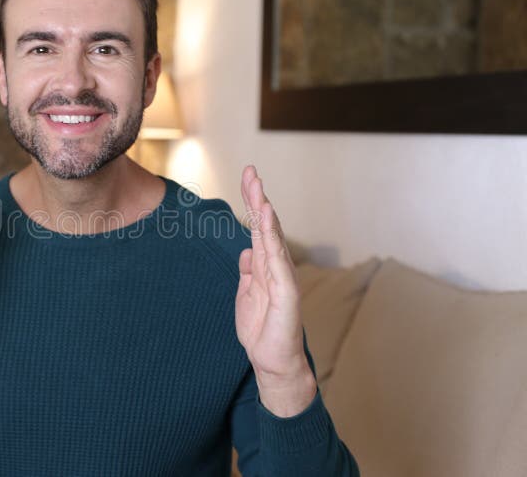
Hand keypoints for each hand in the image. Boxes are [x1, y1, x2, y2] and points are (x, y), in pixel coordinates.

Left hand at [235, 165, 315, 416]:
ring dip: (265, 212)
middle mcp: (276, 267)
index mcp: (265, 266)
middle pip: (266, 226)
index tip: (247, 178)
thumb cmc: (262, 330)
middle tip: (251, 171)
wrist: (273, 361)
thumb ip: (248, 273)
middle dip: (258, 198)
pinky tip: (268, 220)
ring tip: (258, 188)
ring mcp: (283, 277)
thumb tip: (246, 251)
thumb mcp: (247, 296)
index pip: (258, 229)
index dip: (253, 204)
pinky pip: (278, 261)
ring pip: (272, 238)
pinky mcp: (286, 292)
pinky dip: (273, 239)